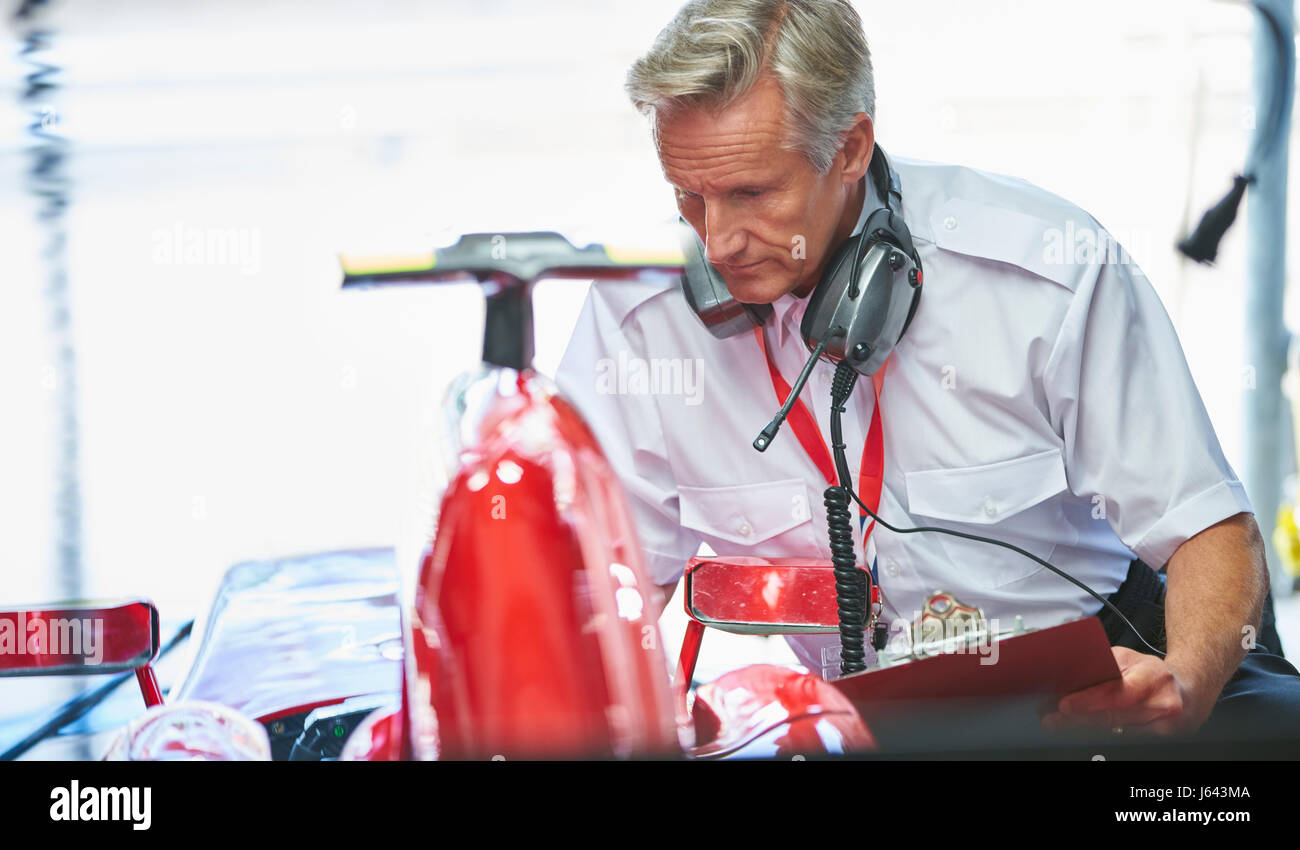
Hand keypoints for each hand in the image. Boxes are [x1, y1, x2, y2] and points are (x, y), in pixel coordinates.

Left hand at [1041, 647, 1213, 736]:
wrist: (1187, 692)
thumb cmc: (1153, 674)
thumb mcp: (1130, 659)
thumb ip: (1104, 664)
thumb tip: (1070, 675)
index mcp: (1154, 677)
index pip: (1118, 692)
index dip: (1089, 700)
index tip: (1064, 704)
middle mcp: (1162, 703)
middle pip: (1114, 716)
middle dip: (1078, 718)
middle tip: (1052, 718)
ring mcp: (1164, 726)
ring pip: (1117, 730)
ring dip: (1084, 727)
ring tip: (1058, 724)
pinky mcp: (1161, 740)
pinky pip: (1126, 738)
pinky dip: (1101, 733)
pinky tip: (1082, 729)